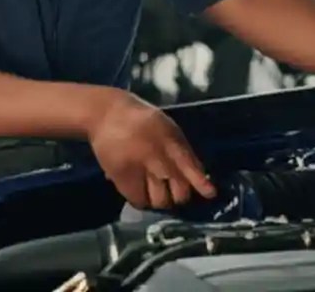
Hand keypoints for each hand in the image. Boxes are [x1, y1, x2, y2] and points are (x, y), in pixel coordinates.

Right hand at [87, 92, 216, 208]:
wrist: (104, 113)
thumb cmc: (140, 120)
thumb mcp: (167, 127)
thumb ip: (182, 151)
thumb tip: (200, 177)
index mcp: (170, 140)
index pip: (190, 167)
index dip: (201, 184)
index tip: (210, 193)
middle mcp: (157, 157)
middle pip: (179, 192)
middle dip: (179, 195)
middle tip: (173, 191)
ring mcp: (139, 169)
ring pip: (160, 201)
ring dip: (161, 200)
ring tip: (155, 190)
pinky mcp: (122, 178)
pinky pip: (139, 202)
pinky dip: (143, 200)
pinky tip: (141, 191)